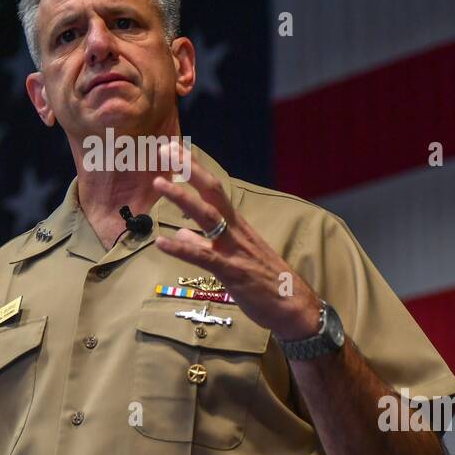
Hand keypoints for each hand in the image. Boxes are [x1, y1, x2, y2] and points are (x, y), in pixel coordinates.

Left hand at [151, 143, 321, 340]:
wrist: (294, 306)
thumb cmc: (267, 283)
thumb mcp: (234, 259)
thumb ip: (206, 245)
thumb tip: (181, 234)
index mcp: (237, 226)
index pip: (214, 190)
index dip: (194, 169)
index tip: (174, 150)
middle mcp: (236, 231)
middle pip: (212, 192)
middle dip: (190, 169)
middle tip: (167, 148)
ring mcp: (234, 250)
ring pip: (208, 217)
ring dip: (182, 198)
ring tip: (159, 183)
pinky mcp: (232, 272)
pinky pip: (204, 257)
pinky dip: (181, 249)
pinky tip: (161, 242)